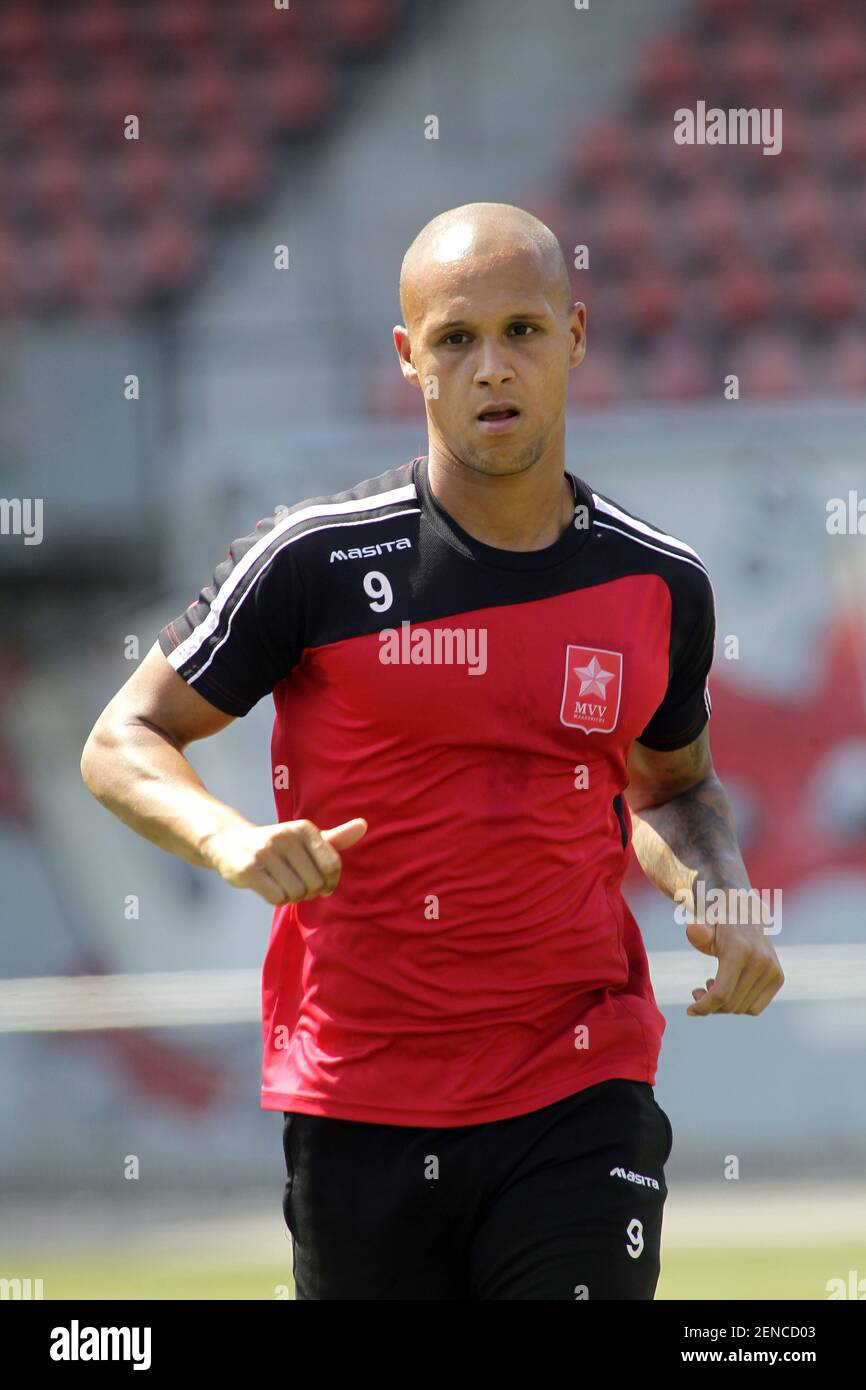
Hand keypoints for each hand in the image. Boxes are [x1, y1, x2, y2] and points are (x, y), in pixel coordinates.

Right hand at [203, 817, 367, 905]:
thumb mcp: (306, 839)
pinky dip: (277, 899)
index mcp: (305, 828)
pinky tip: (270, 888)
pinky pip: (277, 898)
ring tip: (284, 885)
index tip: (322, 883)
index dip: (330, 882)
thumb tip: (364, 826)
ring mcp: (265, 852)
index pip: (333, 866)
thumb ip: (336, 838)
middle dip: (310, 891)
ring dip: (293, 897)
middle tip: (298, 885)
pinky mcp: (248, 870)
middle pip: (315, 883)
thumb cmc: (277, 845)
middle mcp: (286, 837)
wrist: (229, 842)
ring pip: (297, 892)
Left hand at [685, 906, 783, 1016]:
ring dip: (724, 1005)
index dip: (704, 1006)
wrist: (744, 913)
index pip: (721, 993)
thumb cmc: (717, 924)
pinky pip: (755, 1007)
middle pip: (730, 1004)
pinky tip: (729, 989)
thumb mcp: (704, 926)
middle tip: (698, 992)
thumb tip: (693, 929)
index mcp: (740, 950)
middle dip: (710, 1005)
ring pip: (743, 1009)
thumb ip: (698, 932)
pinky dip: (739, 1005)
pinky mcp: (778, 977)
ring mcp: (772, 970)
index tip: (690, 1010)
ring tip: (713, 984)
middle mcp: (760, 961)